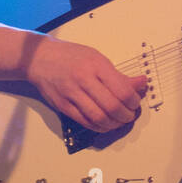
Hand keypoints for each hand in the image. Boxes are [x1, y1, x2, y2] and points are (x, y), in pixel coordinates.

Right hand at [25, 35, 146, 132]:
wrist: (40, 58)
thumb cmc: (71, 56)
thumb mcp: (97, 58)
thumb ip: (118, 75)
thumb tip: (141, 83)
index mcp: (96, 65)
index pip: (122, 90)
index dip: (133, 101)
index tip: (135, 103)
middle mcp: (84, 79)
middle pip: (112, 106)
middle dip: (126, 115)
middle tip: (130, 115)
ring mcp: (71, 93)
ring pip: (98, 117)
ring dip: (114, 124)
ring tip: (119, 121)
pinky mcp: (63, 105)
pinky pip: (85, 121)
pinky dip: (99, 126)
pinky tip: (105, 124)